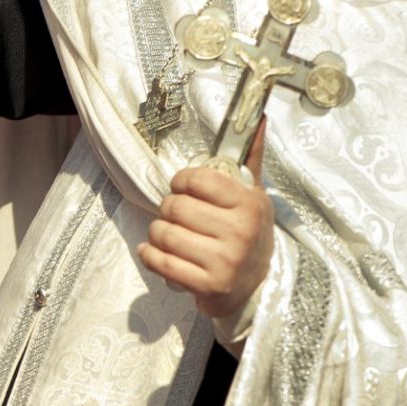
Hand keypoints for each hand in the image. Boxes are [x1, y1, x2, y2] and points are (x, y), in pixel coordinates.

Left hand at [138, 122, 274, 319]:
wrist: (255, 289)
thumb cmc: (248, 234)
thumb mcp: (254, 195)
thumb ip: (249, 157)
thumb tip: (257, 116)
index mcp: (249, 204)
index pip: (197, 179)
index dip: (182, 181)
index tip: (185, 188)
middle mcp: (239, 232)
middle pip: (175, 206)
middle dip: (169, 208)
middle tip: (180, 216)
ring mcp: (224, 262)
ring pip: (163, 233)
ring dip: (158, 233)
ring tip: (172, 236)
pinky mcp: (207, 286)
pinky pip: (159, 262)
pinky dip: (149, 255)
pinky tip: (155, 251)